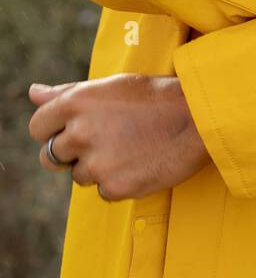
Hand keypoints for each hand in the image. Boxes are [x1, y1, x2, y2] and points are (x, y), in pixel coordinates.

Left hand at [28, 74, 211, 200]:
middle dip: (71, 153)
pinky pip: (104, 192)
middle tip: (104, 142)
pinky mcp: (115, 186)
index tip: (71, 132)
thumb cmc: (157, 97)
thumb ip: (68, 92)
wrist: (198, 118)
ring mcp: (96, 162)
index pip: (37, 127)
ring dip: (97, 168)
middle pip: (51, 157)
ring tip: (129, 149)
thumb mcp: (112, 86)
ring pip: (79, 176)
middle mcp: (80, 133)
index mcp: (76, 103)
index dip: (53, 131)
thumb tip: (34, 93)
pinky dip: (118, 183)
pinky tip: (140, 163)